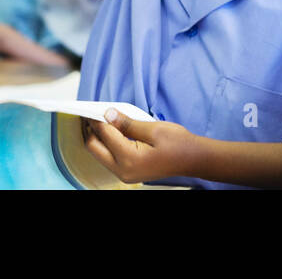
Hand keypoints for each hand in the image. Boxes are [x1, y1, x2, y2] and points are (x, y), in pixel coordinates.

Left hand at [83, 109, 200, 182]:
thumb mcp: (153, 128)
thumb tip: (108, 114)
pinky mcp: (128, 173)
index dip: (95, 119)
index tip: (90, 107)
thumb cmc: (177, 143)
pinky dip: (106, 144)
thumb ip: (127, 123)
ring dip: (97, 138)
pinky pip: (108, 158)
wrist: (192, 158)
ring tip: (97, 120)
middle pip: (94, 148)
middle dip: (90, 130)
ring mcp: (124, 174)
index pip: (104, 135)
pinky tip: (109, 132)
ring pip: (99, 154)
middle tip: (89, 113)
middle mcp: (122, 170)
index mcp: (128, 158)